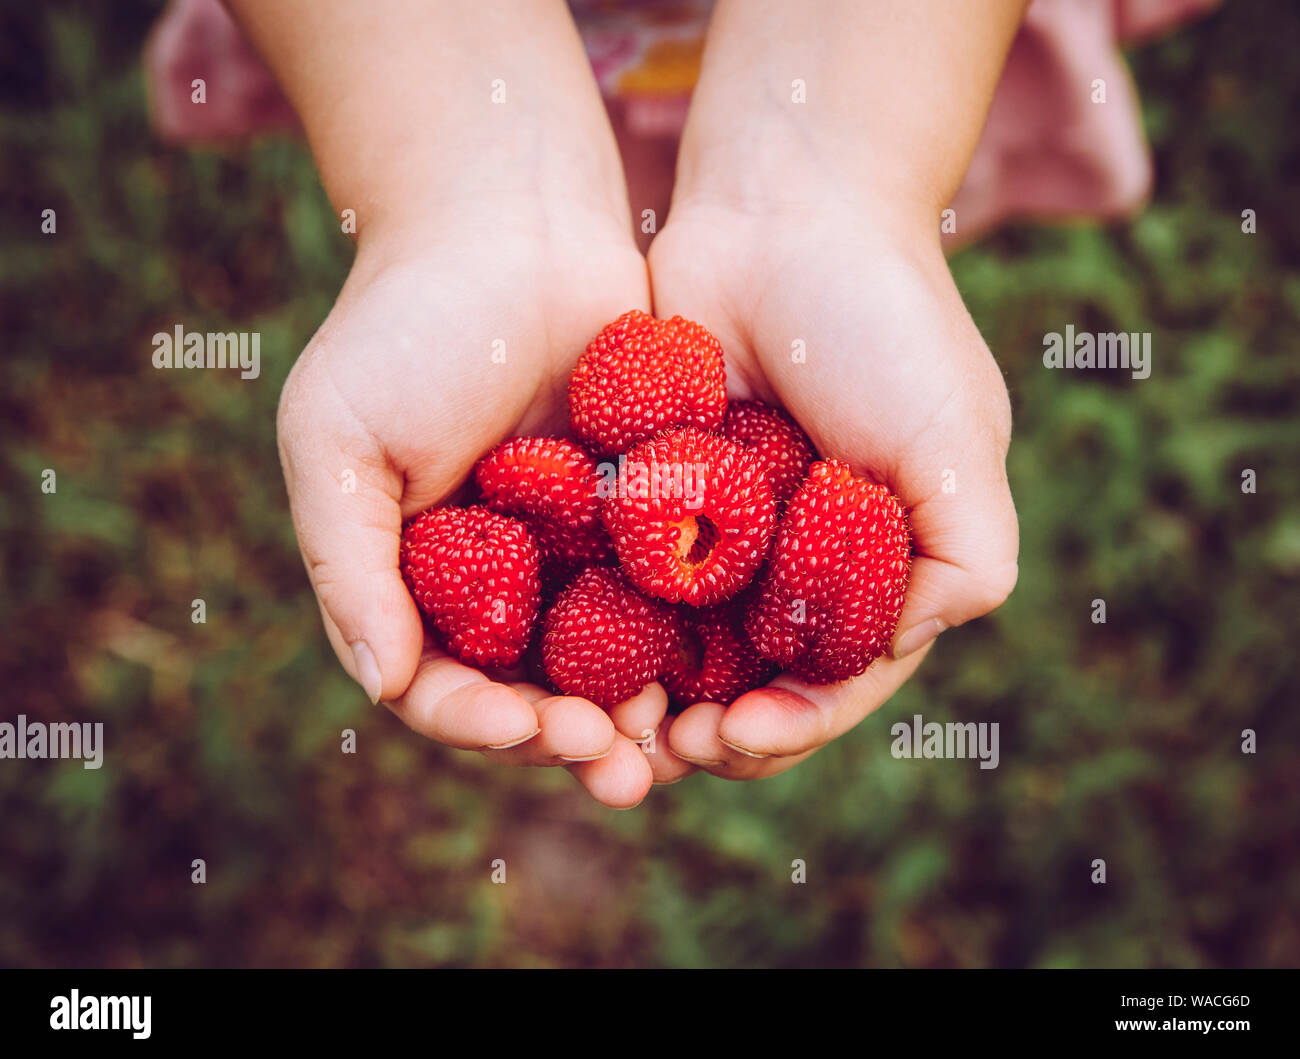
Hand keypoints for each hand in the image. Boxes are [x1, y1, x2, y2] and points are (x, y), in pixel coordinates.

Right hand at [277, 205, 668, 806]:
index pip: (441, 684)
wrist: (510, 219)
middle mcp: (496, 578)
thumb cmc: (405, 323)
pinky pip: (667, 591)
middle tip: (625, 771)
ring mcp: (571, 549)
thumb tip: (381, 683)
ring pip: (609, 659)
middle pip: (532, 691)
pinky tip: (727, 666)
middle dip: (574, 741)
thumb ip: (346, 564)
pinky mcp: (643, 513)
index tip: (532, 731)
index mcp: (416, 576)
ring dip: (640, 711)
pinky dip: (690, 636)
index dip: (481, 722)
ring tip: (683, 742)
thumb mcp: (338, 438)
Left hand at [647, 195, 1018, 777]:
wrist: (784, 206)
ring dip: (650, 696)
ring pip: (682, 645)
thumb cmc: (883, 319)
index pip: (837, 678)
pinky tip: (566, 652)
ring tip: (606, 724)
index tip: (739, 736)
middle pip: (754, 678)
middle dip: (714, 727)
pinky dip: (604, 621)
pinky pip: (625, 575)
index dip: (795, 724)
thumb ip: (967, 557)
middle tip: (661, 751)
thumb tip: (908, 647)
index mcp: (880, 562)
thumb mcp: (956, 442)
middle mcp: (801, 558)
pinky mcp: (656, 491)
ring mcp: (726, 530)